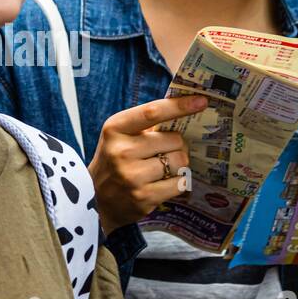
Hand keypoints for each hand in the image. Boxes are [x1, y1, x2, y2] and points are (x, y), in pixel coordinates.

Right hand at [89, 95, 207, 234]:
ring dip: (177, 164)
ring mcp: (132, 176)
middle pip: (174, 140)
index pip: (152, 112)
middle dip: (176, 144)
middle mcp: (122, 151)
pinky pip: (180, 182)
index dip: (179, 106)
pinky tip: (163, 182)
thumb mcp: (121, 135)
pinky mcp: (144, 197)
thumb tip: (187, 105)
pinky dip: (178, 181)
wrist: (96, 197)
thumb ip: (147, 122)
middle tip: (164, 151)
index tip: (201, 101)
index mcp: (115, 129)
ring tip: (162, 168)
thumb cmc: (115, 159)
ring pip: (179, 161)